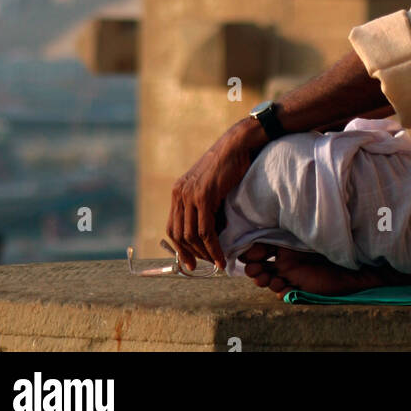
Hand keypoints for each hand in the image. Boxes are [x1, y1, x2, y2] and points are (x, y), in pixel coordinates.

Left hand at [167, 118, 265, 271]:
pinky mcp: (204, 196)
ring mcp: (190, 194)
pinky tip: (221, 256)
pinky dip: (213, 247)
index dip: (180, 248)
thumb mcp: (210, 187)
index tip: (190, 263)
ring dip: (204, 253)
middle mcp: (180, 193)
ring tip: (217, 262)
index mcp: (179, 191)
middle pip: (179, 234)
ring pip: (192, 235)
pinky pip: (206, 230)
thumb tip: (208, 236)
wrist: (237, 145)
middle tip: (206, 266)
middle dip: (191, 254)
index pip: (172, 227)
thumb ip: (204, 207)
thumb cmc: (229, 166)